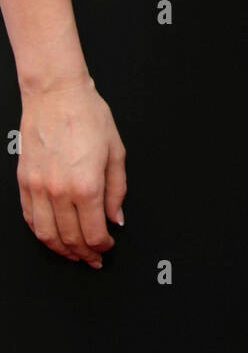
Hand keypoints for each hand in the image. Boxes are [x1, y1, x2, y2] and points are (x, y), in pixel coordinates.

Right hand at [17, 73, 126, 267]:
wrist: (56, 95)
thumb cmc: (88, 116)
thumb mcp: (116, 151)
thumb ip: (117, 189)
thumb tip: (116, 217)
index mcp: (87, 184)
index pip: (94, 232)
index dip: (103, 246)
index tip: (108, 246)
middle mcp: (60, 190)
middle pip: (71, 238)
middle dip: (84, 253)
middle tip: (93, 257)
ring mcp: (38, 188)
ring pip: (47, 234)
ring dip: (61, 249)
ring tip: (73, 253)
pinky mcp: (24, 182)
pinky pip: (30, 218)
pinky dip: (41, 233)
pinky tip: (51, 235)